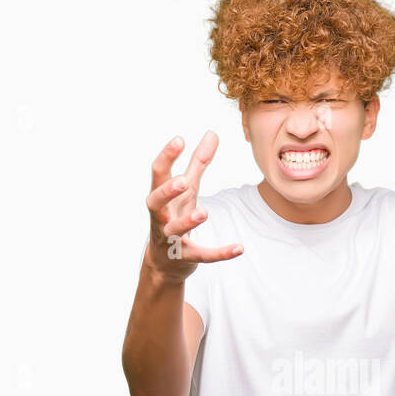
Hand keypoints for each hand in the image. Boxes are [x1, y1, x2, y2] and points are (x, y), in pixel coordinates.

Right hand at [144, 130, 243, 280]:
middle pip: (155, 202)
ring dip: (187, 222)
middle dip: (167, 192)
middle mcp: (161, 216)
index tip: (180, 140)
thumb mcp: (187, 190)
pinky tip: (239, 248)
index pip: (157, 174)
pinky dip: (219, 253)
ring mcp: (170, 238)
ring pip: (174, 230)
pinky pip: (201, 255)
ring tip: (204, 212)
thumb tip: (212, 133)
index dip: (167, 157)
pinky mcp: (184, 257)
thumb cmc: (174, 216)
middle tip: (182, 181)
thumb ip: (198, 163)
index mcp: (161, 197)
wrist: (165, 262)